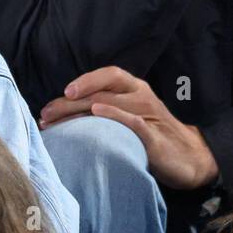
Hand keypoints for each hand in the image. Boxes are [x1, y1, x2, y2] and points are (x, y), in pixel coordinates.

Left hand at [40, 66, 218, 189]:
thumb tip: (58, 113)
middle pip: (100, 94)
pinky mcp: (153, 138)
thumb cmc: (148, 134)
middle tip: (45, 115)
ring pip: (109, 105)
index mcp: (134, 88)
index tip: (64, 92)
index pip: (110, 74)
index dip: (86, 80)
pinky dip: (113, 116)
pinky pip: (132, 122)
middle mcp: (141, 97)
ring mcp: (148, 116)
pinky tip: (96, 114)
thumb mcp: (127, 114)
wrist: (187, 158)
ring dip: (76, 114)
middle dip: (67, 104)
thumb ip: (101, 108)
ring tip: (53, 123)